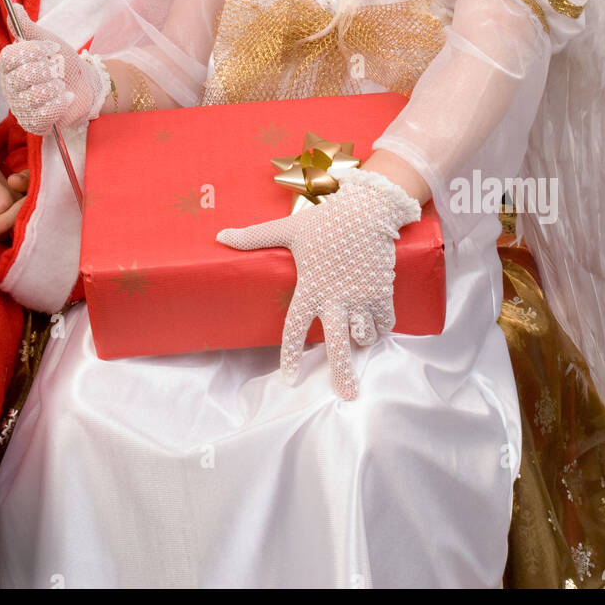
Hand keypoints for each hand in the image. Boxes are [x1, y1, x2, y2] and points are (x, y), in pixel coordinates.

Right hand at [0, 5, 108, 133]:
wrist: (84, 84)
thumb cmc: (63, 62)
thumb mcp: (48, 41)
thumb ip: (29, 27)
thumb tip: (14, 7)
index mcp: (9, 65)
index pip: (10, 56)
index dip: (35, 51)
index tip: (53, 49)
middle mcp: (10, 87)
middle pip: (24, 76)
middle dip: (49, 70)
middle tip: (58, 71)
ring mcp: (20, 107)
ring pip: (35, 96)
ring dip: (56, 88)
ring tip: (61, 86)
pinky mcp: (33, 124)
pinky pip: (43, 115)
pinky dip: (60, 104)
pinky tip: (66, 98)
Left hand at [217, 169, 421, 398]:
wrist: (367, 209)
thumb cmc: (324, 221)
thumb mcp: (287, 228)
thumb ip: (254, 236)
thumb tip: (219, 236)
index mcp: (310, 286)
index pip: (295, 327)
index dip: (290, 353)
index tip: (289, 377)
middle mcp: (336, 297)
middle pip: (338, 343)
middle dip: (342, 371)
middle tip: (346, 395)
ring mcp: (361, 296)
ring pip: (363, 335)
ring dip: (361, 341)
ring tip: (358, 340)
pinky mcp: (382, 291)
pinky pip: (384, 322)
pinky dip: (379, 329)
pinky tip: (373, 327)